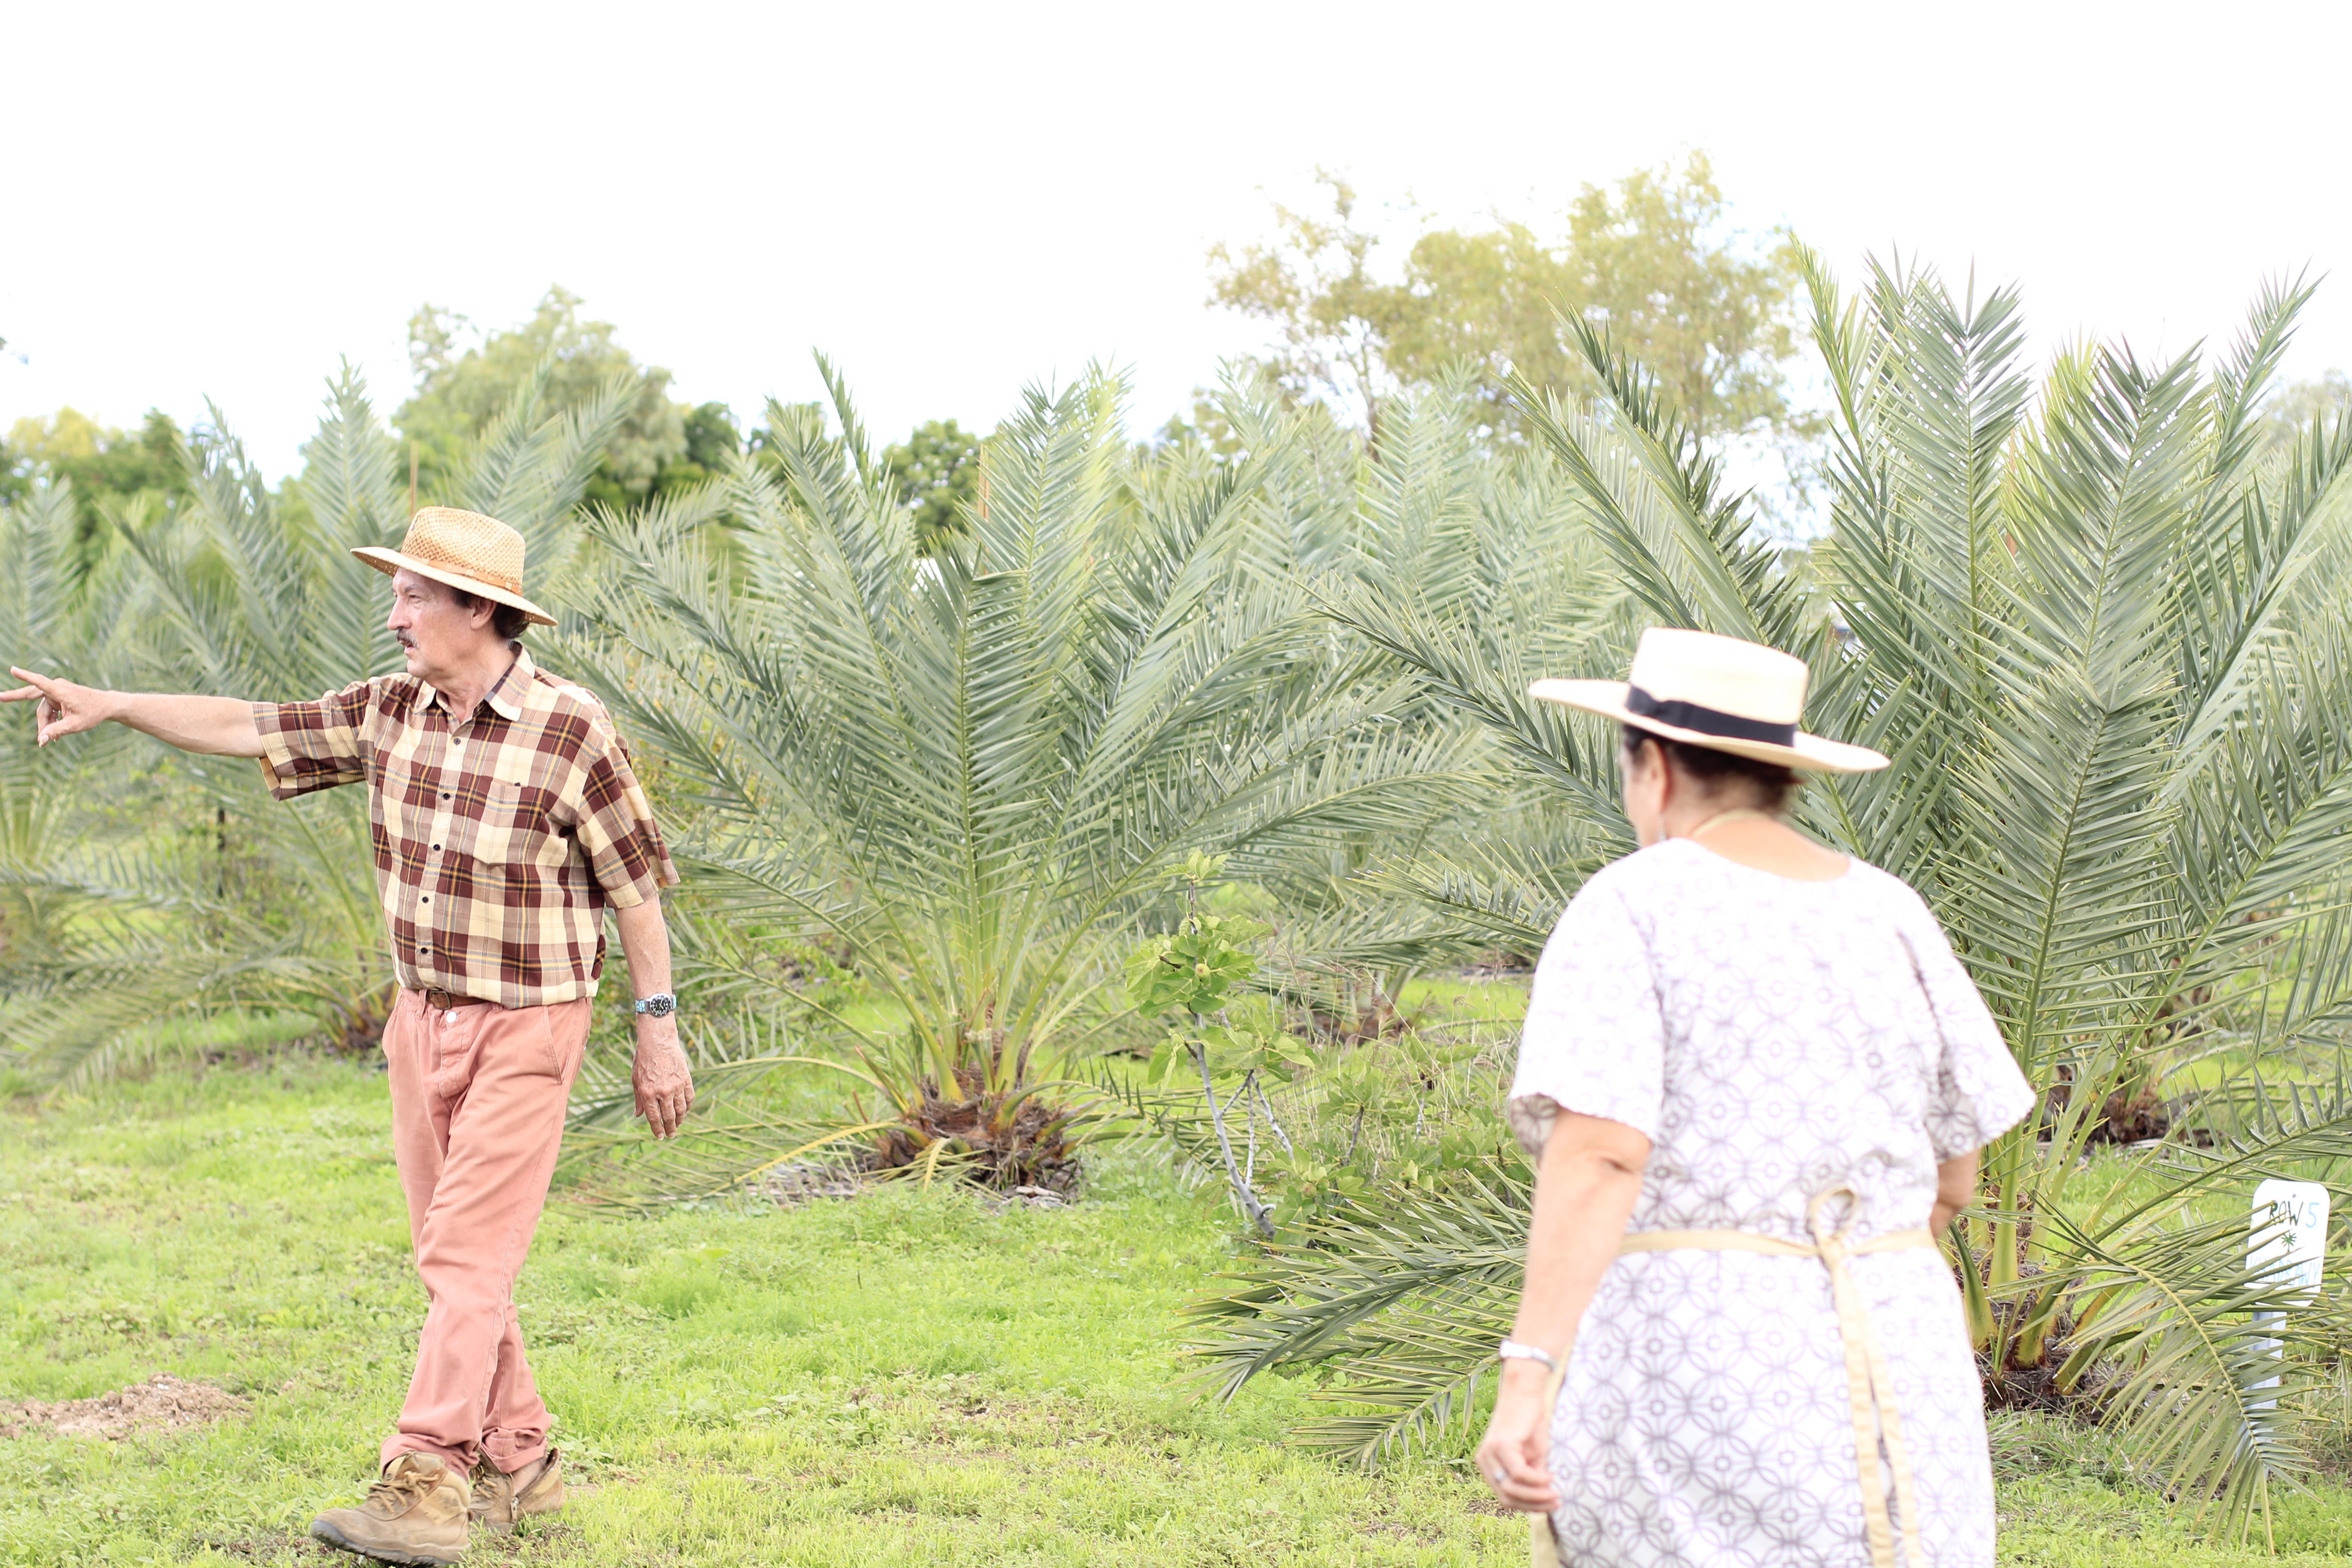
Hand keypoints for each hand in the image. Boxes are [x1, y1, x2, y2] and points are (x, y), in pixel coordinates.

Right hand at [2, 667, 111, 745]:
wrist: (106, 706)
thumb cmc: (93, 713)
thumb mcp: (75, 725)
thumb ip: (57, 731)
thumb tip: (41, 740)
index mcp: (60, 690)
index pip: (39, 682)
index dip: (25, 677)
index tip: (13, 669)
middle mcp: (56, 687)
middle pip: (32, 696)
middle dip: (16, 697)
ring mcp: (56, 691)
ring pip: (42, 710)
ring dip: (46, 724)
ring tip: (52, 740)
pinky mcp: (57, 696)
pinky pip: (47, 711)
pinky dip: (50, 721)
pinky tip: (54, 736)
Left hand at [632, 1014, 693, 1138]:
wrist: (658, 1042)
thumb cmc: (643, 1061)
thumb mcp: (636, 1080)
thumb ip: (639, 1100)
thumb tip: (638, 1116)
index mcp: (648, 1093)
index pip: (654, 1118)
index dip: (657, 1129)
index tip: (660, 1136)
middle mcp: (662, 1092)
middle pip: (668, 1117)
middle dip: (670, 1128)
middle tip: (671, 1134)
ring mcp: (676, 1086)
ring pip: (681, 1109)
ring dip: (680, 1120)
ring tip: (677, 1125)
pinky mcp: (686, 1079)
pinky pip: (689, 1098)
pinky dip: (688, 1107)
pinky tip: (684, 1111)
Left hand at [1475, 1360, 1561, 1512]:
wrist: (1525, 1393)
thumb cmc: (1530, 1424)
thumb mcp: (1532, 1457)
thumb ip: (1531, 1479)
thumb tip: (1541, 1504)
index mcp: (1488, 1466)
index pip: (1506, 1497)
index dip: (1529, 1506)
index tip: (1551, 1505)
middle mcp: (1484, 1461)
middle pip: (1507, 1497)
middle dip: (1534, 1505)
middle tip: (1556, 1502)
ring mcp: (1490, 1453)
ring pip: (1511, 1488)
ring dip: (1537, 1496)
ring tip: (1555, 1493)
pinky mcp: (1501, 1444)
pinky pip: (1518, 1473)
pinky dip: (1536, 1479)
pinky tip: (1550, 1476)